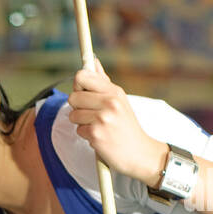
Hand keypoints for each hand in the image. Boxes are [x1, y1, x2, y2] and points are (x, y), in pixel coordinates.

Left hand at [68, 60, 165, 185]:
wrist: (139, 153)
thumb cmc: (126, 126)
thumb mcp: (119, 100)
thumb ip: (103, 82)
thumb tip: (92, 60)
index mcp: (115, 91)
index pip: (82, 76)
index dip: (78, 85)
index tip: (84, 92)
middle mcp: (109, 102)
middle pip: (73, 96)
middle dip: (78, 107)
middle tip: (92, 114)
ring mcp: (102, 118)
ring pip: (73, 115)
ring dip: (81, 123)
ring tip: (98, 126)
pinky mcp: (96, 134)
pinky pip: (78, 130)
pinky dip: (86, 135)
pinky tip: (100, 137)